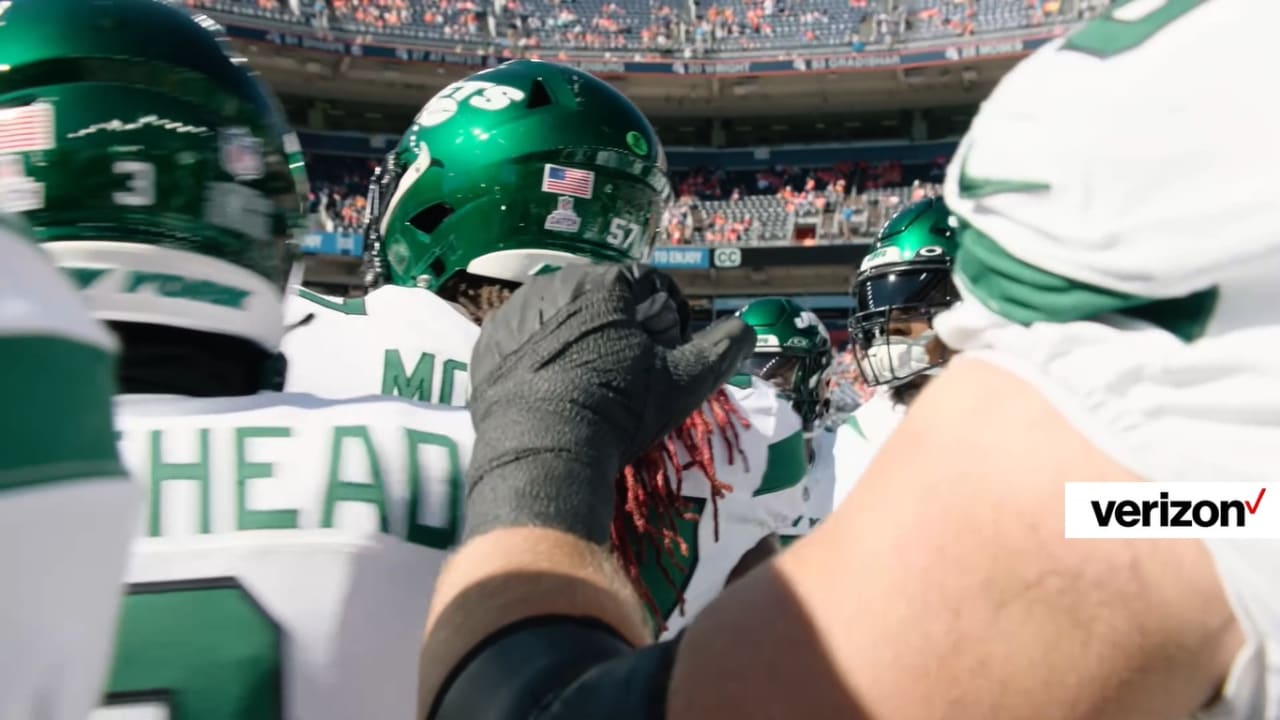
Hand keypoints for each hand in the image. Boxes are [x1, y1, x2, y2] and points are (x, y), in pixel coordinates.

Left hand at [464, 263, 755, 544]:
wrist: (543, 453)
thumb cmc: (619, 411)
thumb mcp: (683, 381)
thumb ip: (720, 348)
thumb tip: (745, 329)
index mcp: (603, 284)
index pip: (648, 283)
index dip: (667, 315)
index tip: (668, 348)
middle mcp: (554, 284)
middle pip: (603, 294)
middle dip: (625, 323)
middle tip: (635, 366)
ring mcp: (515, 312)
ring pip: (563, 313)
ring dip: (584, 335)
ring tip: (594, 378)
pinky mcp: (488, 342)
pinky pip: (526, 336)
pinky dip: (544, 352)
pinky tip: (557, 386)